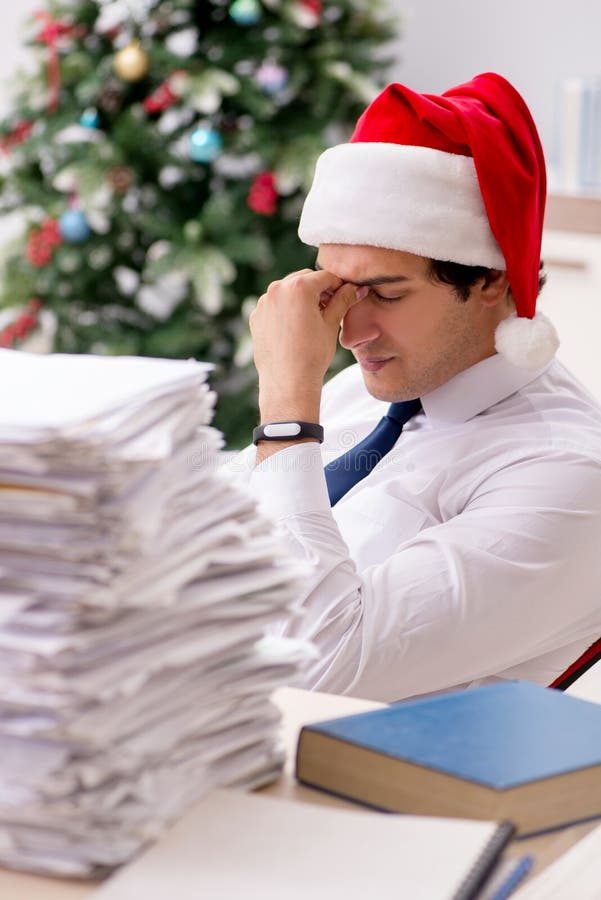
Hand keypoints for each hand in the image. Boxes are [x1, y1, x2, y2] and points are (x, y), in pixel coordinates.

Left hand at [249, 268, 366, 420]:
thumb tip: (356, 288)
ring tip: (314, 317)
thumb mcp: (331, 324)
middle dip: (319, 289)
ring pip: (287, 291)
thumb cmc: (312, 355)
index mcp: (299, 287)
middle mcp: (277, 289)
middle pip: (305, 279)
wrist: (288, 383)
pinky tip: (296, 327)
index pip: (325, 276)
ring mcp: (263, 303)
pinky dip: (286, 309)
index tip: (347, 293)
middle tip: (332, 305)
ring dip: (301, 297)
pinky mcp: (256, 317)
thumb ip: (343, 301)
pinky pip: (274, 305)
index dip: (340, 284)